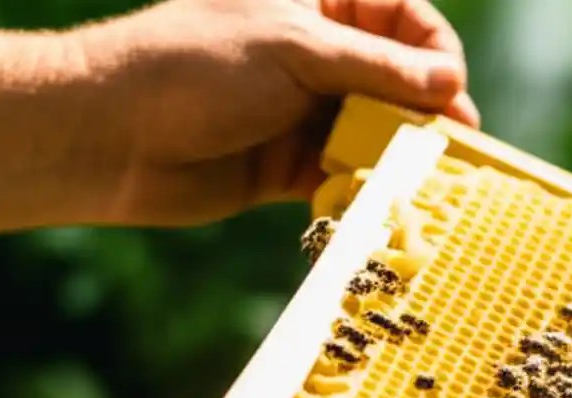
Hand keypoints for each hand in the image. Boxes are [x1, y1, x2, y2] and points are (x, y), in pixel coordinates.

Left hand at [75, 0, 477, 225]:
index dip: (433, 49)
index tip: (450, 87)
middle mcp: (316, 55)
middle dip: (427, 109)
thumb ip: (377, 69)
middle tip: (459, 144)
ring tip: (429, 179)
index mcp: (317, 3)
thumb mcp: (296, 50)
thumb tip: (451, 84)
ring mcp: (303, 112)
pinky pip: (346, 176)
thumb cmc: (197, 68)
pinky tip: (384, 203)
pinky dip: (366, 189)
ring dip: (402, 154)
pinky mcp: (289, 166)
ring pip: (376, 130)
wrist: (112, 136)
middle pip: (397, 78)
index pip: (401, 16)